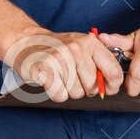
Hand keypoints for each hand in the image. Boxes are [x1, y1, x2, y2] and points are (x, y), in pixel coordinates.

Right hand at [5, 30, 124, 102]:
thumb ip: (99, 61)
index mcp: (90, 42)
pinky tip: (52, 81)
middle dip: (84, 89)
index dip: (112, 86)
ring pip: (77, 93)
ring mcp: (60, 58)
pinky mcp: (45, 71)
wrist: (25, 42)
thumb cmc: (56, 48)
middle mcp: (76, 49)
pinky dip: (57, 93)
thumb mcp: (81, 46)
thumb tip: (114, 83)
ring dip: (69, 90)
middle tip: (72, 77)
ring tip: (60, 76)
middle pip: (93, 87)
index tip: (108, 89)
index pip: (113, 71)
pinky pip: (61, 96)